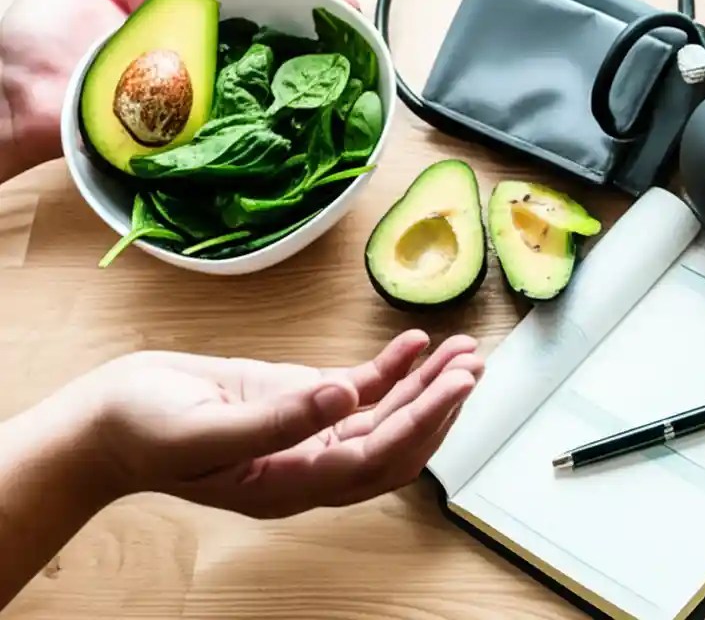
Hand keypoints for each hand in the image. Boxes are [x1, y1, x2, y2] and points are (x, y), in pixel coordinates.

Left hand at [0, 0, 359, 180]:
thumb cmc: (33, 43)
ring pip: (263, 48)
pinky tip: (316, 75)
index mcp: (164, 1)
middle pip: (260, 7)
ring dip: (308, 32)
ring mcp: (197, 76)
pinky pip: (245, 98)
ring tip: (350, 17)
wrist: (15, 103)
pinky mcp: (196, 114)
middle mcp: (189, 38)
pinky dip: (284, 89)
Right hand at [70, 330, 480, 517]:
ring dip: (426, 385)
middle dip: (439, 406)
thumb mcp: (204, 433)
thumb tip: (344, 396)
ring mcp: (309, 431)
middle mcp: (310, 464)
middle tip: (473, 366)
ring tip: (463, 351)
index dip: (420, 423)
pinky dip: (392, 368)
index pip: (375, 459)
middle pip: (394, 442)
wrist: (107, 418)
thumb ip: (277, 422)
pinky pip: (359, 388)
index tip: (454, 387)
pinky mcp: (300, 400)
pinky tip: (416, 343)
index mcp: (290, 485)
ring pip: (385, 415)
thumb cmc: (142, 432)